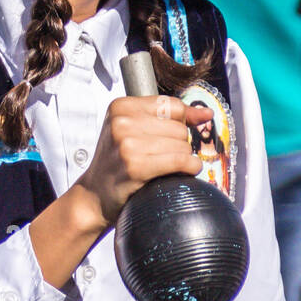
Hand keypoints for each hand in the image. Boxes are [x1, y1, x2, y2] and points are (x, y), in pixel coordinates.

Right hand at [74, 95, 211, 227]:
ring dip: (183, 158)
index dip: (183, 120)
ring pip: (181, 144)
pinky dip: (189, 167)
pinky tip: (186, 171)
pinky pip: (179, 161)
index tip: (184, 131)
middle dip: (179, 143)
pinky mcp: (136, 166)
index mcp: (121, 106)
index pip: (171, 105)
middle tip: (163, 156)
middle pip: (178, 127)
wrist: (95, 195)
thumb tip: (206, 113)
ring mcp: (127, 144)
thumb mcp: (132, 130)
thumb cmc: (117, 161)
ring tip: (167, 166)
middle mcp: (122, 121)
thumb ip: (168, 117)